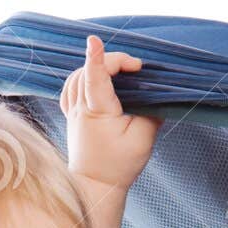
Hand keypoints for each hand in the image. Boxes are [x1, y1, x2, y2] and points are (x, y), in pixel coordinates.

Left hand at [60, 34, 160, 191]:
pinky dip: (82, 76)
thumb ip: (151, 114)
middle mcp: (80, 109)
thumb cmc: (119, 166)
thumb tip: (157, 96)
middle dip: (111, 60)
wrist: (95, 187)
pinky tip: (93, 78)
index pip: (95, 77)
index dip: (97, 57)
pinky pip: (70, 88)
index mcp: (98, 112)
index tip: (94, 40)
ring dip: (95, 67)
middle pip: (88, 71)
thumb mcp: (143, 140)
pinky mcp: (71, 117)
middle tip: (134, 68)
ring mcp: (72, 112)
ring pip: (76, 77)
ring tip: (117, 70)